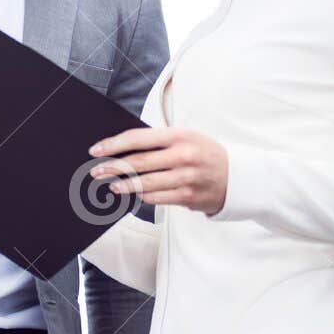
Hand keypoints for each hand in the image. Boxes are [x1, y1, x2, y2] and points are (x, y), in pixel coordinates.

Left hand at [89, 127, 228, 214]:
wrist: (238, 176)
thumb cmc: (203, 153)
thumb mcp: (186, 138)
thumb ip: (158, 142)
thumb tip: (121, 149)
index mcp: (180, 136)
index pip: (138, 138)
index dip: (114, 144)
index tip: (96, 150)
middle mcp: (183, 156)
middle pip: (138, 162)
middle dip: (113, 167)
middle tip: (95, 171)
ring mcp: (186, 178)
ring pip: (145, 183)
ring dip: (124, 185)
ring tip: (110, 185)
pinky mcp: (188, 196)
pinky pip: (157, 197)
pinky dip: (142, 195)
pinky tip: (132, 193)